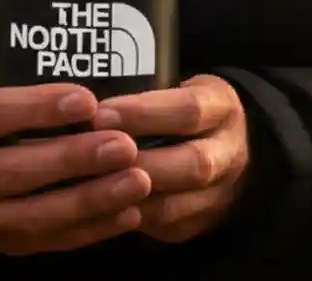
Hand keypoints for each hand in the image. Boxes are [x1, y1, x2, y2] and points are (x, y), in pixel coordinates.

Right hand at [0, 20, 151, 256]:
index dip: (36, 108)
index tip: (86, 98)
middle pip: (17, 171)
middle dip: (74, 159)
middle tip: (125, 144)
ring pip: (38, 214)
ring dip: (92, 200)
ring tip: (139, 179)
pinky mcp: (1, 244)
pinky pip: (49, 241)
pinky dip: (91, 231)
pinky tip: (129, 213)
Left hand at [92, 75, 249, 243]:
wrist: (223, 144)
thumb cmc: (179, 107)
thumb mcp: (175, 85)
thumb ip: (141, 92)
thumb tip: (81, 101)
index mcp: (223, 108)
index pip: (190, 109)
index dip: (144, 114)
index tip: (100, 114)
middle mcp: (229, 153)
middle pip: (193, 164)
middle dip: (140, 161)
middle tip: (93, 155)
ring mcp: (220, 193)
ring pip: (177, 204)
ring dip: (130, 196)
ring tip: (89, 184)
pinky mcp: (201, 222)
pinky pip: (164, 226)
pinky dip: (129, 217)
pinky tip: (98, 206)